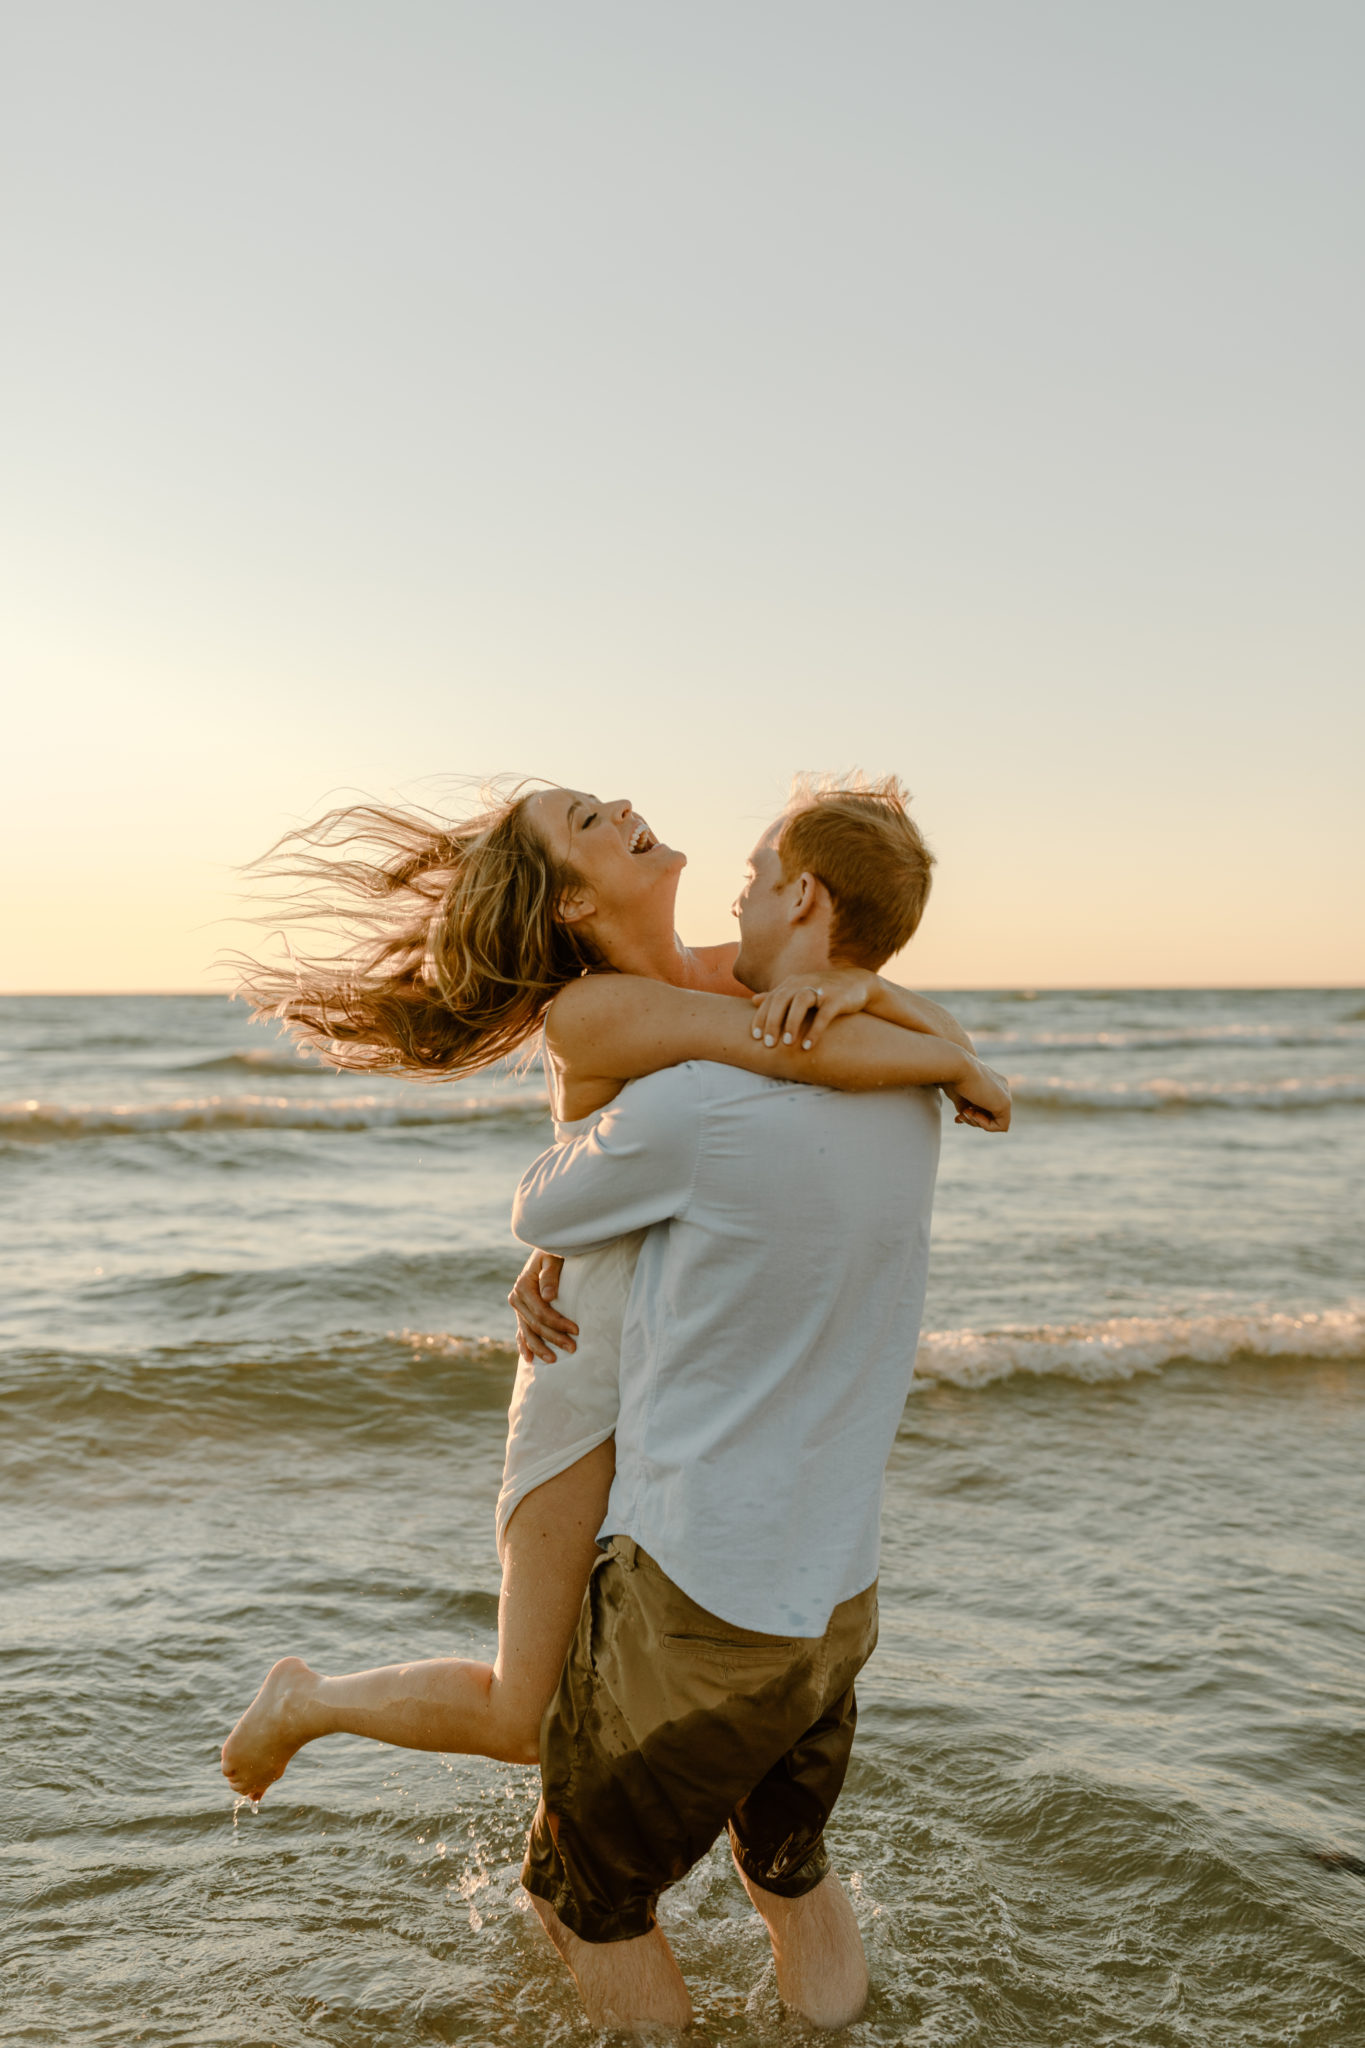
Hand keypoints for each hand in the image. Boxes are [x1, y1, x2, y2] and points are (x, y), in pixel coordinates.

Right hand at [507, 1249, 574, 1362]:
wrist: (546, 1249)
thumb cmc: (554, 1252)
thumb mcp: (553, 1258)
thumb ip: (550, 1275)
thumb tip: (548, 1296)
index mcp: (523, 1286)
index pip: (541, 1311)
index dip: (558, 1322)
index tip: (576, 1330)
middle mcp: (516, 1297)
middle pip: (535, 1324)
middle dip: (554, 1337)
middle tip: (572, 1348)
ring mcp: (517, 1306)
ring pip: (527, 1331)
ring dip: (539, 1347)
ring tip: (553, 1360)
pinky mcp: (521, 1311)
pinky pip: (521, 1331)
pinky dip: (525, 1345)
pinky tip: (529, 1358)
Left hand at [749, 968, 881, 1051]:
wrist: (857, 983)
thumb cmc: (823, 990)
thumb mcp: (799, 990)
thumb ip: (778, 996)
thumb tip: (753, 1000)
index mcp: (792, 983)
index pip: (771, 999)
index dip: (761, 1017)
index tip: (755, 1037)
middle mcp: (804, 983)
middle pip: (781, 1000)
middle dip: (772, 1022)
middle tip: (768, 1044)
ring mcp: (821, 989)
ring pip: (800, 1002)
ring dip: (791, 1024)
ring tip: (787, 1044)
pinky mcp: (837, 998)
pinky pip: (824, 1015)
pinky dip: (815, 1031)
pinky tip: (808, 1046)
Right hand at [945, 1059, 1010, 1132]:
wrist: (957, 1066)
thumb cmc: (954, 1078)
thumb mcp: (959, 1096)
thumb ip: (964, 1108)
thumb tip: (961, 1120)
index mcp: (993, 1083)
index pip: (986, 1106)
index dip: (972, 1115)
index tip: (958, 1115)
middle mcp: (1001, 1088)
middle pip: (992, 1114)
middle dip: (974, 1119)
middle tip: (960, 1115)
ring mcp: (1005, 1095)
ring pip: (997, 1121)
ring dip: (978, 1122)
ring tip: (965, 1112)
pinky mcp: (1005, 1103)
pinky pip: (1002, 1126)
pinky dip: (986, 1126)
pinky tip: (974, 1115)